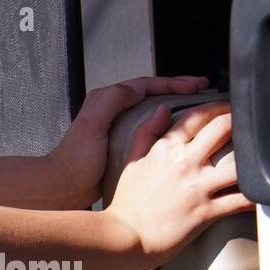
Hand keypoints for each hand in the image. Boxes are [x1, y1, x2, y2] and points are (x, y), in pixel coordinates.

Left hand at [47, 74, 213, 207]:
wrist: (66, 186)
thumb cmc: (76, 160)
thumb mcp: (93, 123)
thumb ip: (111, 100)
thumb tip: (136, 88)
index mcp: (108, 99)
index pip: (149, 84)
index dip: (175, 82)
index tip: (196, 84)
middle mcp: (114, 109)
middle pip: (154, 92)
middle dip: (180, 88)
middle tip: (203, 89)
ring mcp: (119, 126)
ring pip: (154, 108)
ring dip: (176, 105)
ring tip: (196, 105)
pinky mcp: (123, 142)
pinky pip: (151, 127)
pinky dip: (167, 125)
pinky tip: (179, 132)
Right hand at [105, 101, 254, 267]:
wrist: (125, 236)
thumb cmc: (128, 203)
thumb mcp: (131, 161)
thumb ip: (146, 132)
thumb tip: (161, 109)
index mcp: (167, 149)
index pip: (196, 116)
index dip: (216, 106)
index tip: (225, 108)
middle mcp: (185, 163)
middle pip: (222, 129)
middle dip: (239, 121)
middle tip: (248, 123)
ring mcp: (198, 187)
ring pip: (238, 164)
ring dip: (252, 159)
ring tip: (261, 157)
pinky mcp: (207, 212)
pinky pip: (240, 201)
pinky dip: (255, 197)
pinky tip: (264, 193)